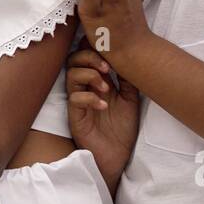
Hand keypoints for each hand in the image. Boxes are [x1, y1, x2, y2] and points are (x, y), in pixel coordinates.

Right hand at [66, 48, 140, 195]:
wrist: (118, 157)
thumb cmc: (122, 129)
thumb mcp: (131, 100)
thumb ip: (129, 79)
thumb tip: (132, 56)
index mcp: (97, 81)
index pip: (87, 55)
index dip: (93, 47)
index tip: (109, 47)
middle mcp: (85, 88)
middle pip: (74, 60)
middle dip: (88, 57)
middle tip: (106, 67)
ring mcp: (79, 101)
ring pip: (71, 76)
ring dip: (89, 76)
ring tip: (106, 88)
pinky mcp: (75, 116)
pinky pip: (75, 99)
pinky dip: (90, 98)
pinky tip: (104, 105)